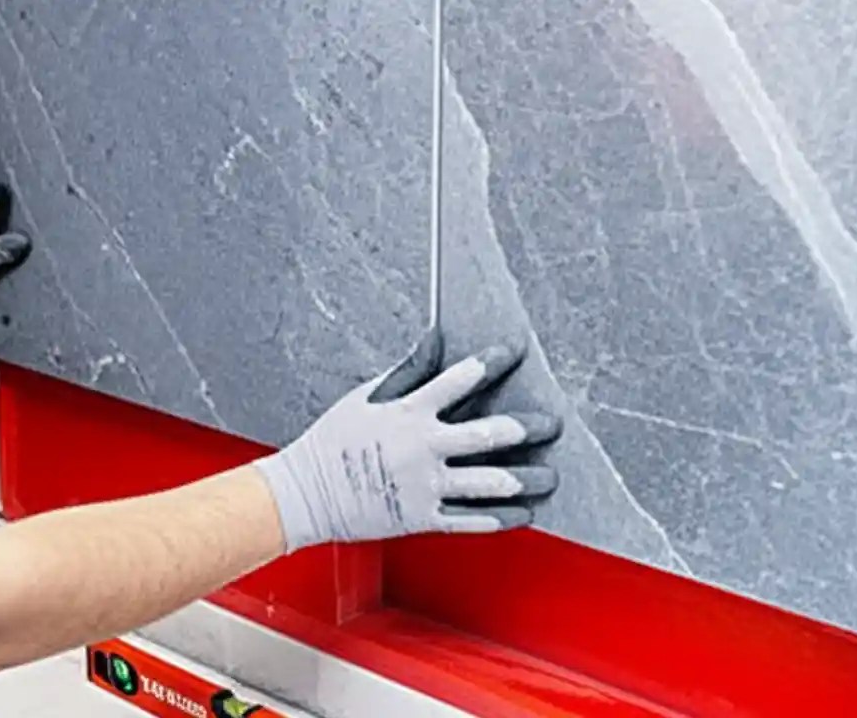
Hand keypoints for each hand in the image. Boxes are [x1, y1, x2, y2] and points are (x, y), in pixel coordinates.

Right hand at [255, 330, 561, 549]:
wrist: (305, 495)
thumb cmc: (334, 441)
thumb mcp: (367, 396)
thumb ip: (410, 370)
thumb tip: (437, 336)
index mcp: (408, 412)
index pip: (459, 380)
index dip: (491, 363)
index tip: (515, 352)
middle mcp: (421, 449)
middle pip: (487, 435)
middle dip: (526, 428)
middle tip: (551, 424)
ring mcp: (424, 487)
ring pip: (488, 482)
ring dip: (526, 479)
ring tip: (550, 476)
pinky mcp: (422, 519)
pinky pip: (471, 520)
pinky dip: (503, 517)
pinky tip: (525, 512)